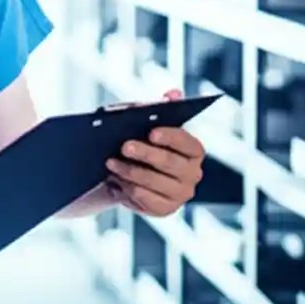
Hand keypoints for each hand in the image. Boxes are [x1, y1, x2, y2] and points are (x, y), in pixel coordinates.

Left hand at [104, 89, 205, 216]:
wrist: (128, 173)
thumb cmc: (141, 142)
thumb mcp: (147, 123)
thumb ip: (159, 108)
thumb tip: (173, 94)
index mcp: (194, 151)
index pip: (188, 143)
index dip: (171, 137)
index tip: (151, 132)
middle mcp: (193, 174)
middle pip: (170, 163)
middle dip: (146, 154)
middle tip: (124, 146)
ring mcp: (180, 194)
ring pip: (154, 182)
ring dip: (130, 172)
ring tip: (110, 163)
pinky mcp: (165, 209)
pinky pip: (146, 200)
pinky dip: (128, 189)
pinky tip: (115, 181)